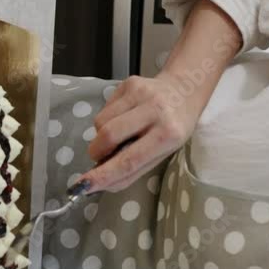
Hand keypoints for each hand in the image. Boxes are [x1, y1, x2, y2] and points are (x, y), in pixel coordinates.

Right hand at [79, 74, 202, 192]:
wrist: (184, 91)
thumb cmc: (173, 129)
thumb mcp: (162, 153)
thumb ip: (134, 170)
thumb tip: (104, 185)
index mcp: (168, 135)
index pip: (130, 160)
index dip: (105, 174)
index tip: (84, 185)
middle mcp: (156, 111)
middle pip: (110, 135)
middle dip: (97, 151)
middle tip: (100, 157)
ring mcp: (141, 93)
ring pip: (101, 121)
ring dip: (101, 136)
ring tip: (117, 136)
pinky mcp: (129, 83)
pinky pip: (104, 108)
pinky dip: (106, 120)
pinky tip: (122, 119)